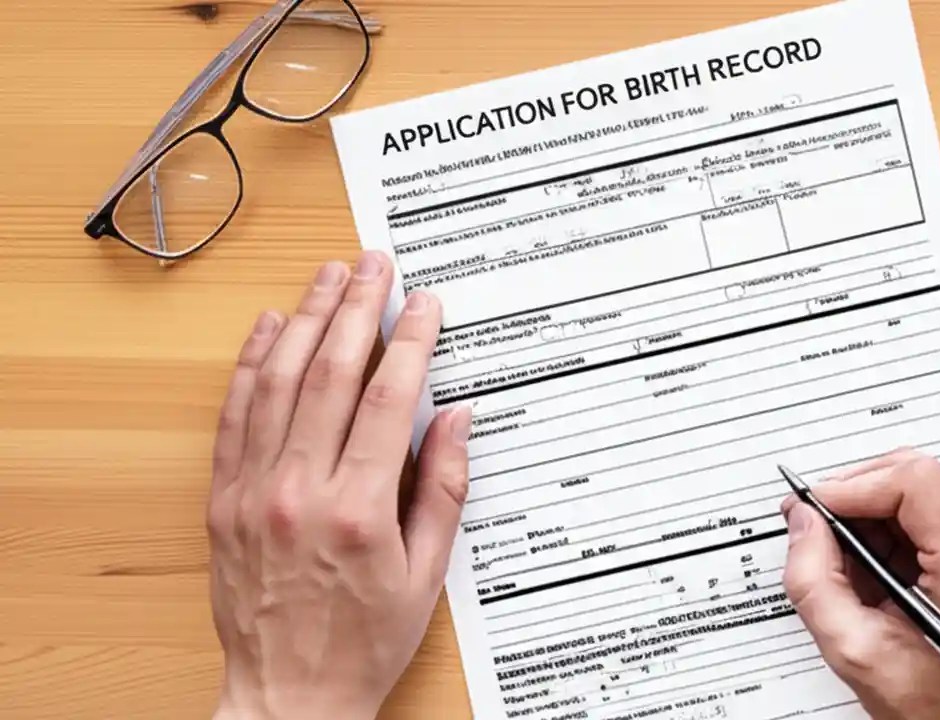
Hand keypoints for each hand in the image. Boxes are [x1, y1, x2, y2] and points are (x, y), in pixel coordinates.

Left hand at [206, 251, 471, 719]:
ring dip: (305, 320)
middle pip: (329, 374)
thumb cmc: (363, 642)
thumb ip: (443, 490)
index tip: (423, 305)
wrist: (288, 694)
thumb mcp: (426, 574)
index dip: (410, 342)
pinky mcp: (224, 501)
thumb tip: (454, 420)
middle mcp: (300, 491)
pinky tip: (267, 329)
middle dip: (356, 309)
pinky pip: (235, 416)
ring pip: (278, 383)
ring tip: (327, 277)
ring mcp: (255, 492)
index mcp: (360, 509)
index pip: (386, 399)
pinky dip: (250, 366)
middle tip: (374, 265)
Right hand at [781, 451, 939, 719]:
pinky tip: (883, 562)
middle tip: (822, 528)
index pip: (913, 480)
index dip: (853, 484)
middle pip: (918, 474)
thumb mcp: (857, 652)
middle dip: (860, 494)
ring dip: (879, 510)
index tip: (816, 506)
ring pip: (927, 487)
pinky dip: (901, 523)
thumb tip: (803, 521)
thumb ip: (815, 579)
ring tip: (853, 555)